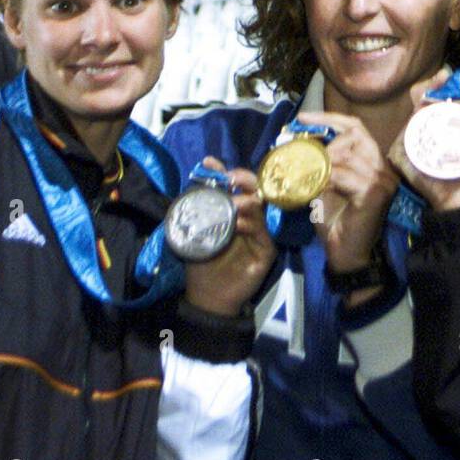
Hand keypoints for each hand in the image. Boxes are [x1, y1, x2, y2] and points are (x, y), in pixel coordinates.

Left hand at [181, 157, 276, 316]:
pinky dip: (250, 225)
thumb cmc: (202, 262)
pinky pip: (261, 233)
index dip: (224, 171)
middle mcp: (249, 218)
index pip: (233, 186)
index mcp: (232, 211)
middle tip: (230, 178)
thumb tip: (192, 183)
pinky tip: (238, 224)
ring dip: (246, 201)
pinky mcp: (266, 251)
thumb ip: (197, 208)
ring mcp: (259, 234)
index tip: (210, 162)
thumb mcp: (195, 232)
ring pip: (260, 209)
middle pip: (254, 191)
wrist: (208, 296)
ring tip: (232, 202)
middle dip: (243, 179)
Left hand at [296, 111, 398, 275]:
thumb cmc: (336, 220)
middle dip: (323, 146)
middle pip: (352, 137)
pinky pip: (342, 175)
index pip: (356, 127)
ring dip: (320, 164)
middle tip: (302, 158)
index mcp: (373, 162)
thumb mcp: (324, 184)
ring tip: (305, 178)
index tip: (303, 119)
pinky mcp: (374, 193)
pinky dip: (324, 180)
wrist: (345, 254)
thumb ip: (319, 162)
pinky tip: (315, 190)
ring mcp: (382, 180)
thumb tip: (296, 141)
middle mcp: (383, 168)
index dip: (329, 118)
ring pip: (346, 155)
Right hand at [388, 68, 459, 212]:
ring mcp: (411, 141)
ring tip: (433, 106)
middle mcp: (424, 127)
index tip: (444, 77)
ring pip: (410, 117)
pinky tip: (420, 130)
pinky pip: (401, 140)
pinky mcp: (401, 157)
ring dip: (421, 109)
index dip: (436, 83)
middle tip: (438, 84)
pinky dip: (410, 134)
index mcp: (441, 119)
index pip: (433, 94)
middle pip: (417, 100)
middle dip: (427, 89)